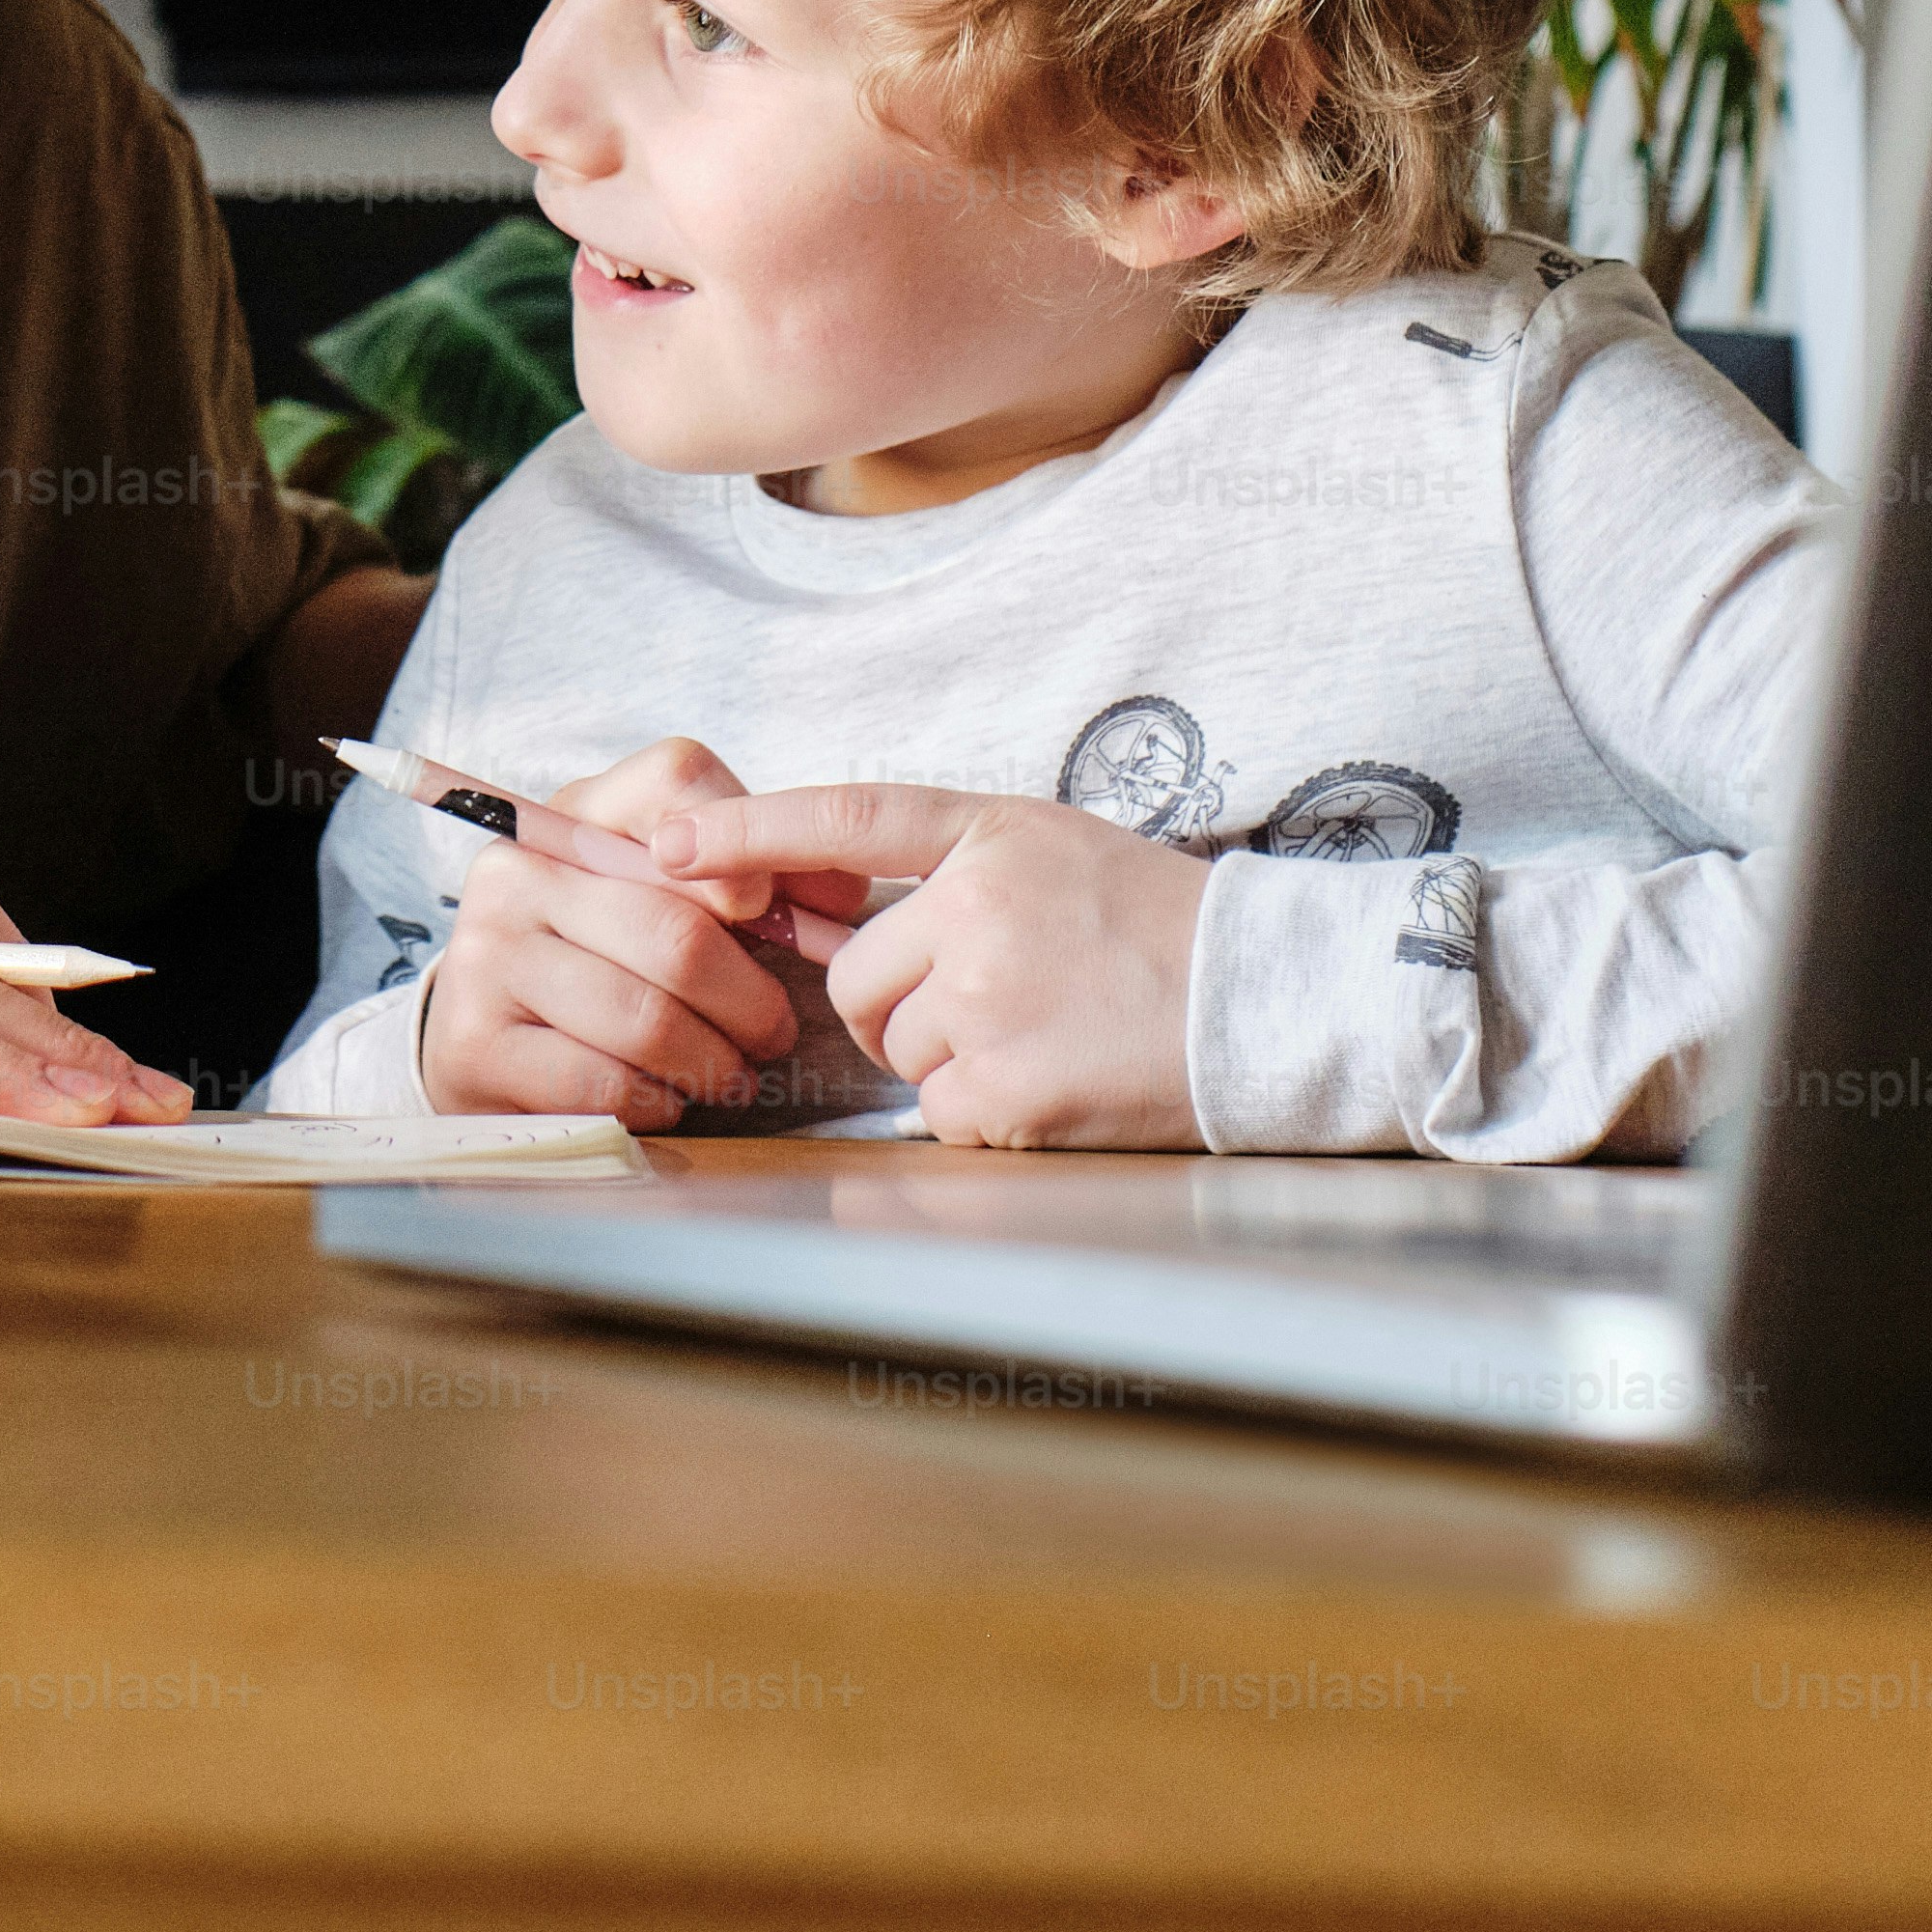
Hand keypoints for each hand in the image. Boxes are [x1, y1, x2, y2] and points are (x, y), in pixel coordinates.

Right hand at [411, 739, 806, 1125]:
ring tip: (728, 1073)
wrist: (485, 1037)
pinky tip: (666, 1096)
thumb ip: (760, 877)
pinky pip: (606, 1084)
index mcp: (574, 815)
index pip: (674, 779)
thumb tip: (842, 892)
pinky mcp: (474, 1047)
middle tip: (772, 1033)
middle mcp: (515, 873)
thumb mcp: (669, 898)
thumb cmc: (605, 960)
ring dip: (714, 1063)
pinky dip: (660, 1101)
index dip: (745, 843)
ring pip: (647, 1020)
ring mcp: (485, 959)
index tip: (766, 911)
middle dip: (752, 1002)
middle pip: (677, 934)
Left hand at [655, 784, 1207, 1149]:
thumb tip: (825, 922)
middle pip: (857, 980)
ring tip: (1045, 1034)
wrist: (1268, 1003)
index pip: (846, 819)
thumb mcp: (1051, 855)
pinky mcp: (1008, 1092)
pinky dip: (979, 1113)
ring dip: (947, 1058)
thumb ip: (946, 874)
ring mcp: (992, 1002)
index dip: (746, 827)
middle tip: (996, 1002)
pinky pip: (936, 1110)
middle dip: (901, 1005)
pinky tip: (1052, 1082)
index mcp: (989, 836)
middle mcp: (979, 910)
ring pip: (896, 1048)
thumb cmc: (1158, 930)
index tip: (663, 841)